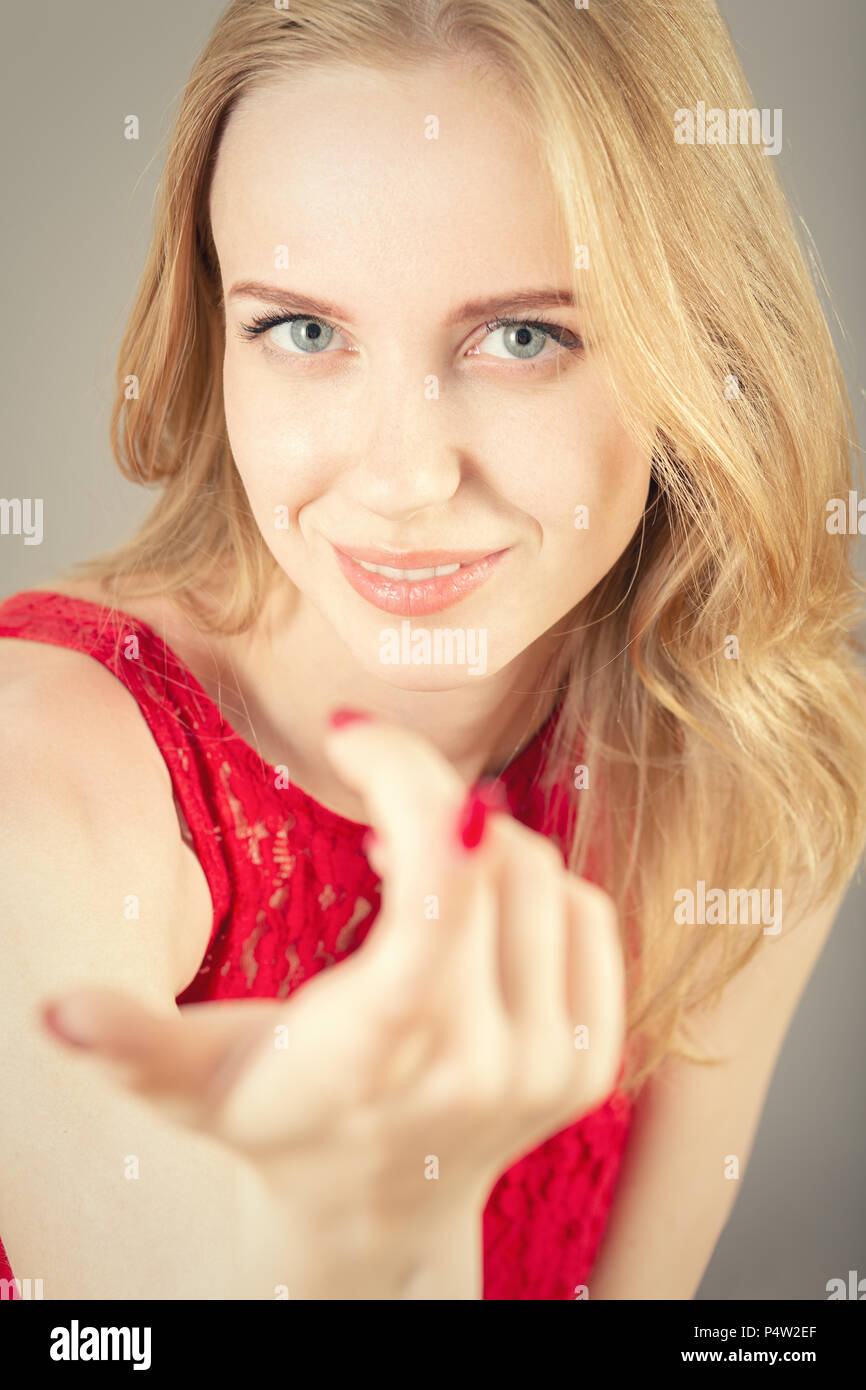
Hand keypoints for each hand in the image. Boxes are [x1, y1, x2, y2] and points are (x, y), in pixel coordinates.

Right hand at [41, 712, 625, 1243]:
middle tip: (370, 802)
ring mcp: (551, 1066)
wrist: (373, 1210)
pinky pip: (587, 912)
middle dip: (423, 796)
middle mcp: (487, 1061)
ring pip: (542, 872)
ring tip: (410, 866)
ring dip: (476, 841)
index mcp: (388, 1045)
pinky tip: (472, 909)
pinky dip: (531, 884)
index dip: (404, 776)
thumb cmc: (274, 1117)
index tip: (348, 732)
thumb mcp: (189, 1082)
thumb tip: (60, 1014)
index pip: (441, 881)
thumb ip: (129, 1045)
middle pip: (492, 852)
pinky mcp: (592, 1062)